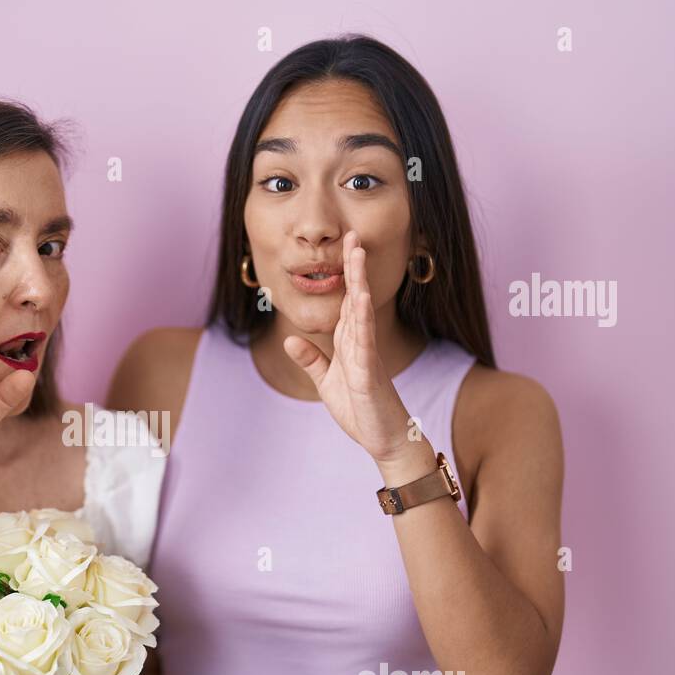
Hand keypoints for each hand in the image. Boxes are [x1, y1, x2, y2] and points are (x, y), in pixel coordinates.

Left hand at [282, 231, 412, 464]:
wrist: (386, 440)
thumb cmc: (362, 411)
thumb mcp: (327, 383)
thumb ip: (311, 360)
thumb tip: (289, 340)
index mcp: (351, 343)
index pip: (346, 301)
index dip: (345, 274)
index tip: (345, 245)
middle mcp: (361, 343)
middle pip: (356, 297)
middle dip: (354, 266)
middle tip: (353, 234)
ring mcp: (367, 356)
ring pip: (362, 312)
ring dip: (359, 282)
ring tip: (357, 254)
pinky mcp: (369, 373)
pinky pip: (365, 342)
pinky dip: (362, 320)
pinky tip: (360, 299)